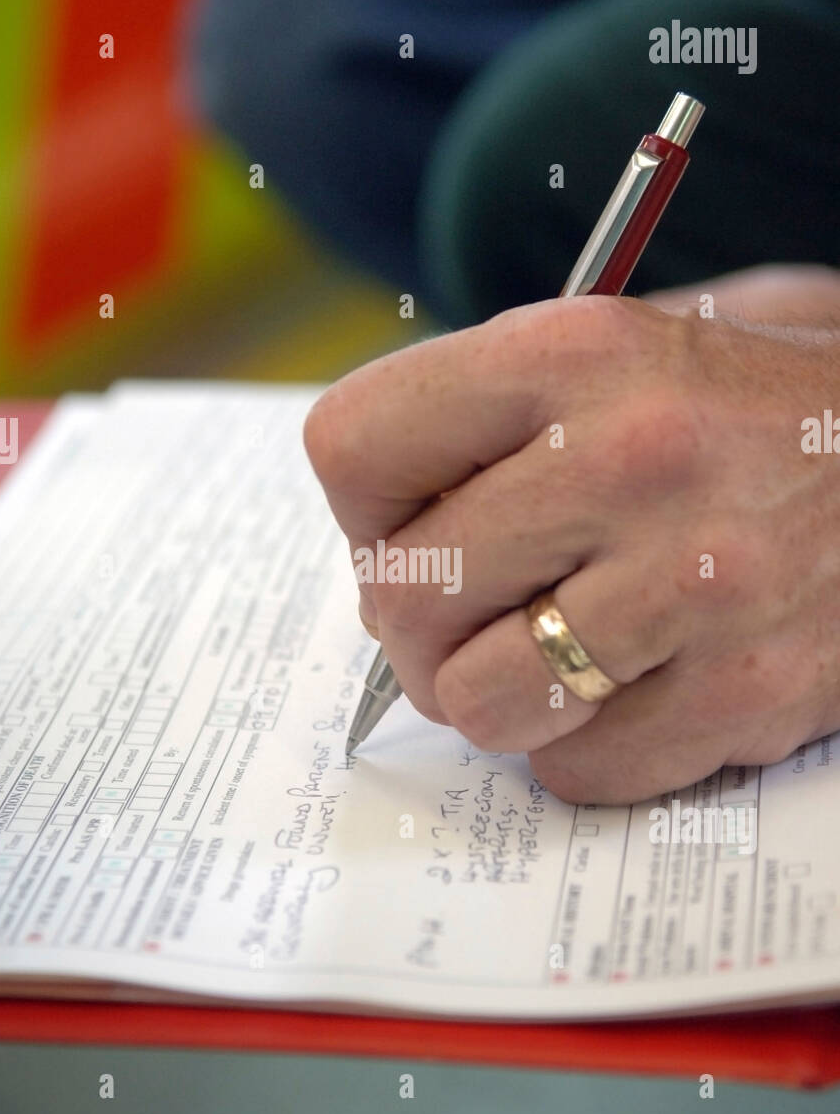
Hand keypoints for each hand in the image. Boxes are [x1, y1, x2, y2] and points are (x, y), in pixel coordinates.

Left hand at [304, 266, 839, 803]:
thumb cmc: (759, 409)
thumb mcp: (637, 342)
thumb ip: (497, 412)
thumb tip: (380, 531)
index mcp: (579, 351)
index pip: (354, 448)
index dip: (365, 508)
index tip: (416, 523)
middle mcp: (632, 458)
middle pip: (400, 596)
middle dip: (423, 625)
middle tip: (488, 608)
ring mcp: (694, 584)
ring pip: (475, 703)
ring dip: (500, 696)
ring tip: (560, 655)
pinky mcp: (747, 690)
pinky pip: (576, 770)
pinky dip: (590, 749)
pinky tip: (644, 686)